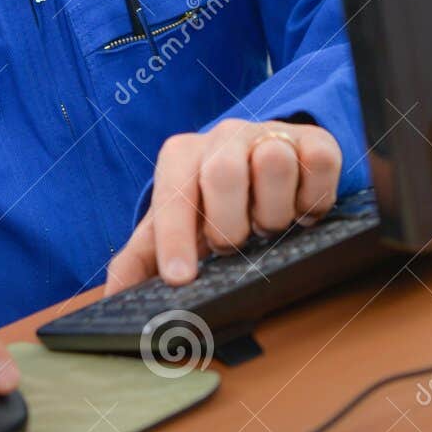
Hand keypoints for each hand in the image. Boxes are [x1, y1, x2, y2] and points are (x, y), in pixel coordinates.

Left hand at [105, 118, 342, 292]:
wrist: (266, 164)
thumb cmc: (213, 204)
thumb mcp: (173, 227)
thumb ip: (140, 260)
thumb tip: (113, 297)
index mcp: (182, 156)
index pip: (173, 194)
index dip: (175, 238)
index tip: (181, 278)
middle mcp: (224, 137)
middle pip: (222, 173)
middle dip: (229, 224)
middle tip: (234, 244)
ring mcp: (269, 135)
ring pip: (273, 163)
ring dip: (273, 213)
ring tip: (267, 226)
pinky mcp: (313, 141)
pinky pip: (318, 163)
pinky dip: (313, 199)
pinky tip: (301, 212)